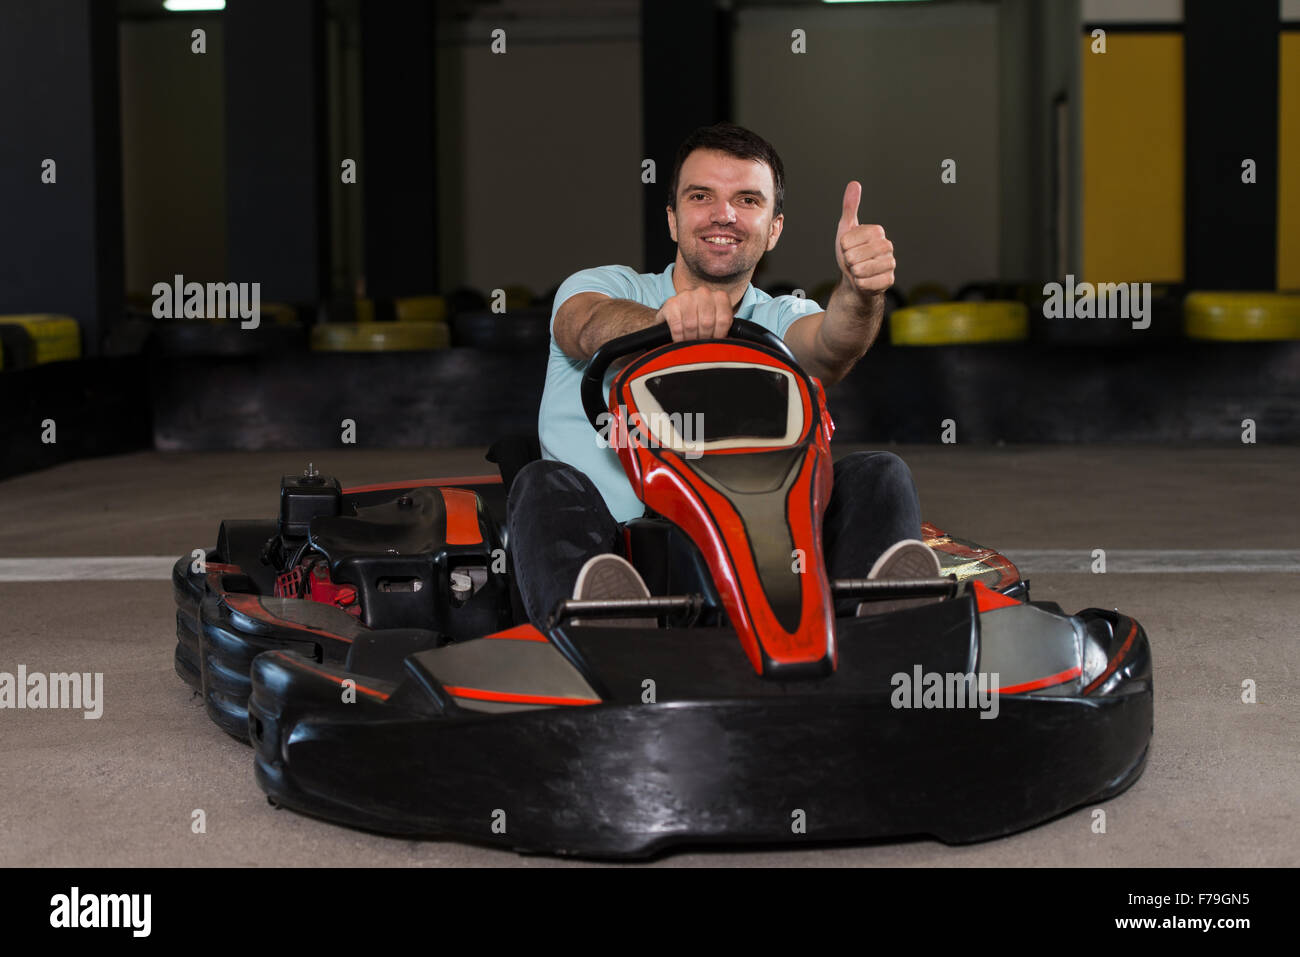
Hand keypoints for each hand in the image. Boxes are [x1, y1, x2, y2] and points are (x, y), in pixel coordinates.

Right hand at [655, 287, 734, 340]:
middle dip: (703, 338)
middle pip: (707, 323)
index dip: (719, 335)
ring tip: (690, 342)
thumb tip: (727, 344)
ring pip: (691, 325)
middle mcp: (704, 292)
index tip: (714, 341)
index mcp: (720, 296)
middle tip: (700, 344)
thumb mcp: (716, 321)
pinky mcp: (671, 303)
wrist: (676, 312)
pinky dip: (678, 337)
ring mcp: (686, 296)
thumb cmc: (700, 319)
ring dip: (690, 338)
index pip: (723, 320)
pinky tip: (679, 339)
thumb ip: (724, 328)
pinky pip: (677, 326)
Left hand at [835, 181, 894, 296]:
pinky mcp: (889, 281)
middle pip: (854, 256)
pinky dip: (860, 284)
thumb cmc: (851, 252)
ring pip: (860, 270)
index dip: (843, 247)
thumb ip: (850, 207)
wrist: (855, 278)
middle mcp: (887, 246)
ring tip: (859, 270)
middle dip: (848, 261)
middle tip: (853, 261)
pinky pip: (866, 284)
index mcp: (877, 231)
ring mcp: (890, 264)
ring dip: (854, 273)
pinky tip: (865, 280)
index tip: (848, 248)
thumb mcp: (846, 229)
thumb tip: (854, 183)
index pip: (847, 241)